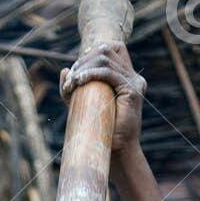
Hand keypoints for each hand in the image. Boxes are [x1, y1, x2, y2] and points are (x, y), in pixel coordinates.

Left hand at [59, 41, 145, 158]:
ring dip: (84, 66)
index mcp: (127, 77)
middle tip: (71, 78)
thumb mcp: (84, 104)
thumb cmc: (101, 131)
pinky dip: (91, 73)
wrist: (117, 152)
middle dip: (84, 60)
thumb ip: (75, 86)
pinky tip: (79, 81)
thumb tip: (64, 69)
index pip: (114, 48)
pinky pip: (108, 73)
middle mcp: (134, 77)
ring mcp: (135, 83)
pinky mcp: (132, 91)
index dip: (94, 51)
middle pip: (107, 50)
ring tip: (72, 82)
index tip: (78, 68)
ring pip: (106, 58)